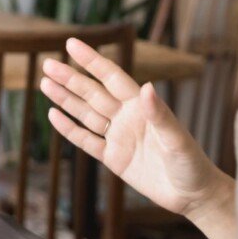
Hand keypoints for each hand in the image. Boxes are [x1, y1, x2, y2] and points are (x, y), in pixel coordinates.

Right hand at [42, 38, 226, 218]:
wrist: (192, 195)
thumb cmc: (191, 163)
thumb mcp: (177, 139)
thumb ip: (160, 115)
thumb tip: (146, 87)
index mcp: (141, 106)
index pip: (111, 77)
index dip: (92, 60)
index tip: (72, 43)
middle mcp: (127, 117)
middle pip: (93, 93)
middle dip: (70, 78)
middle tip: (47, 64)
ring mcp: (119, 137)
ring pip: (86, 114)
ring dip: (66, 99)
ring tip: (45, 83)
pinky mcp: (114, 158)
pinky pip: (87, 141)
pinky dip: (70, 129)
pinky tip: (54, 115)